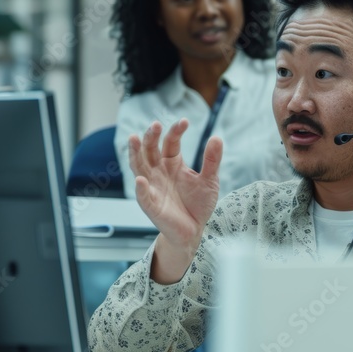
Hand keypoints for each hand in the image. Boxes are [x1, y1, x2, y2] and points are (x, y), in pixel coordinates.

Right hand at [128, 119, 222, 283]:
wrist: (194, 230)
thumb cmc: (198, 203)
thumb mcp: (210, 180)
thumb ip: (212, 160)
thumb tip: (217, 137)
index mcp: (172, 162)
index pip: (170, 142)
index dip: (175, 131)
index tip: (184, 122)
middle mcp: (158, 171)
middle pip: (150, 149)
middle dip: (151, 136)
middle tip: (156, 124)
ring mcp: (152, 186)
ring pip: (138, 166)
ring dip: (135, 153)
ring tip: (135, 139)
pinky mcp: (151, 205)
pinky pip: (143, 195)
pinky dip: (141, 188)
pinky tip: (141, 180)